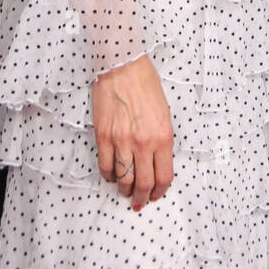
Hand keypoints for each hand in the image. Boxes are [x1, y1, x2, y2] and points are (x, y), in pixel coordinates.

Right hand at [92, 54, 173, 208]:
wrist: (123, 67)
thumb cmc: (146, 85)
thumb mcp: (165, 114)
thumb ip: (161, 140)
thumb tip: (157, 162)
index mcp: (163, 136)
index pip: (164, 176)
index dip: (160, 191)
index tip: (156, 195)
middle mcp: (143, 142)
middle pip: (143, 183)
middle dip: (142, 197)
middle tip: (140, 201)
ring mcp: (121, 141)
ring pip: (123, 179)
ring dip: (125, 190)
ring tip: (125, 191)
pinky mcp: (103, 136)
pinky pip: (105, 166)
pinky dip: (109, 176)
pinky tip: (112, 176)